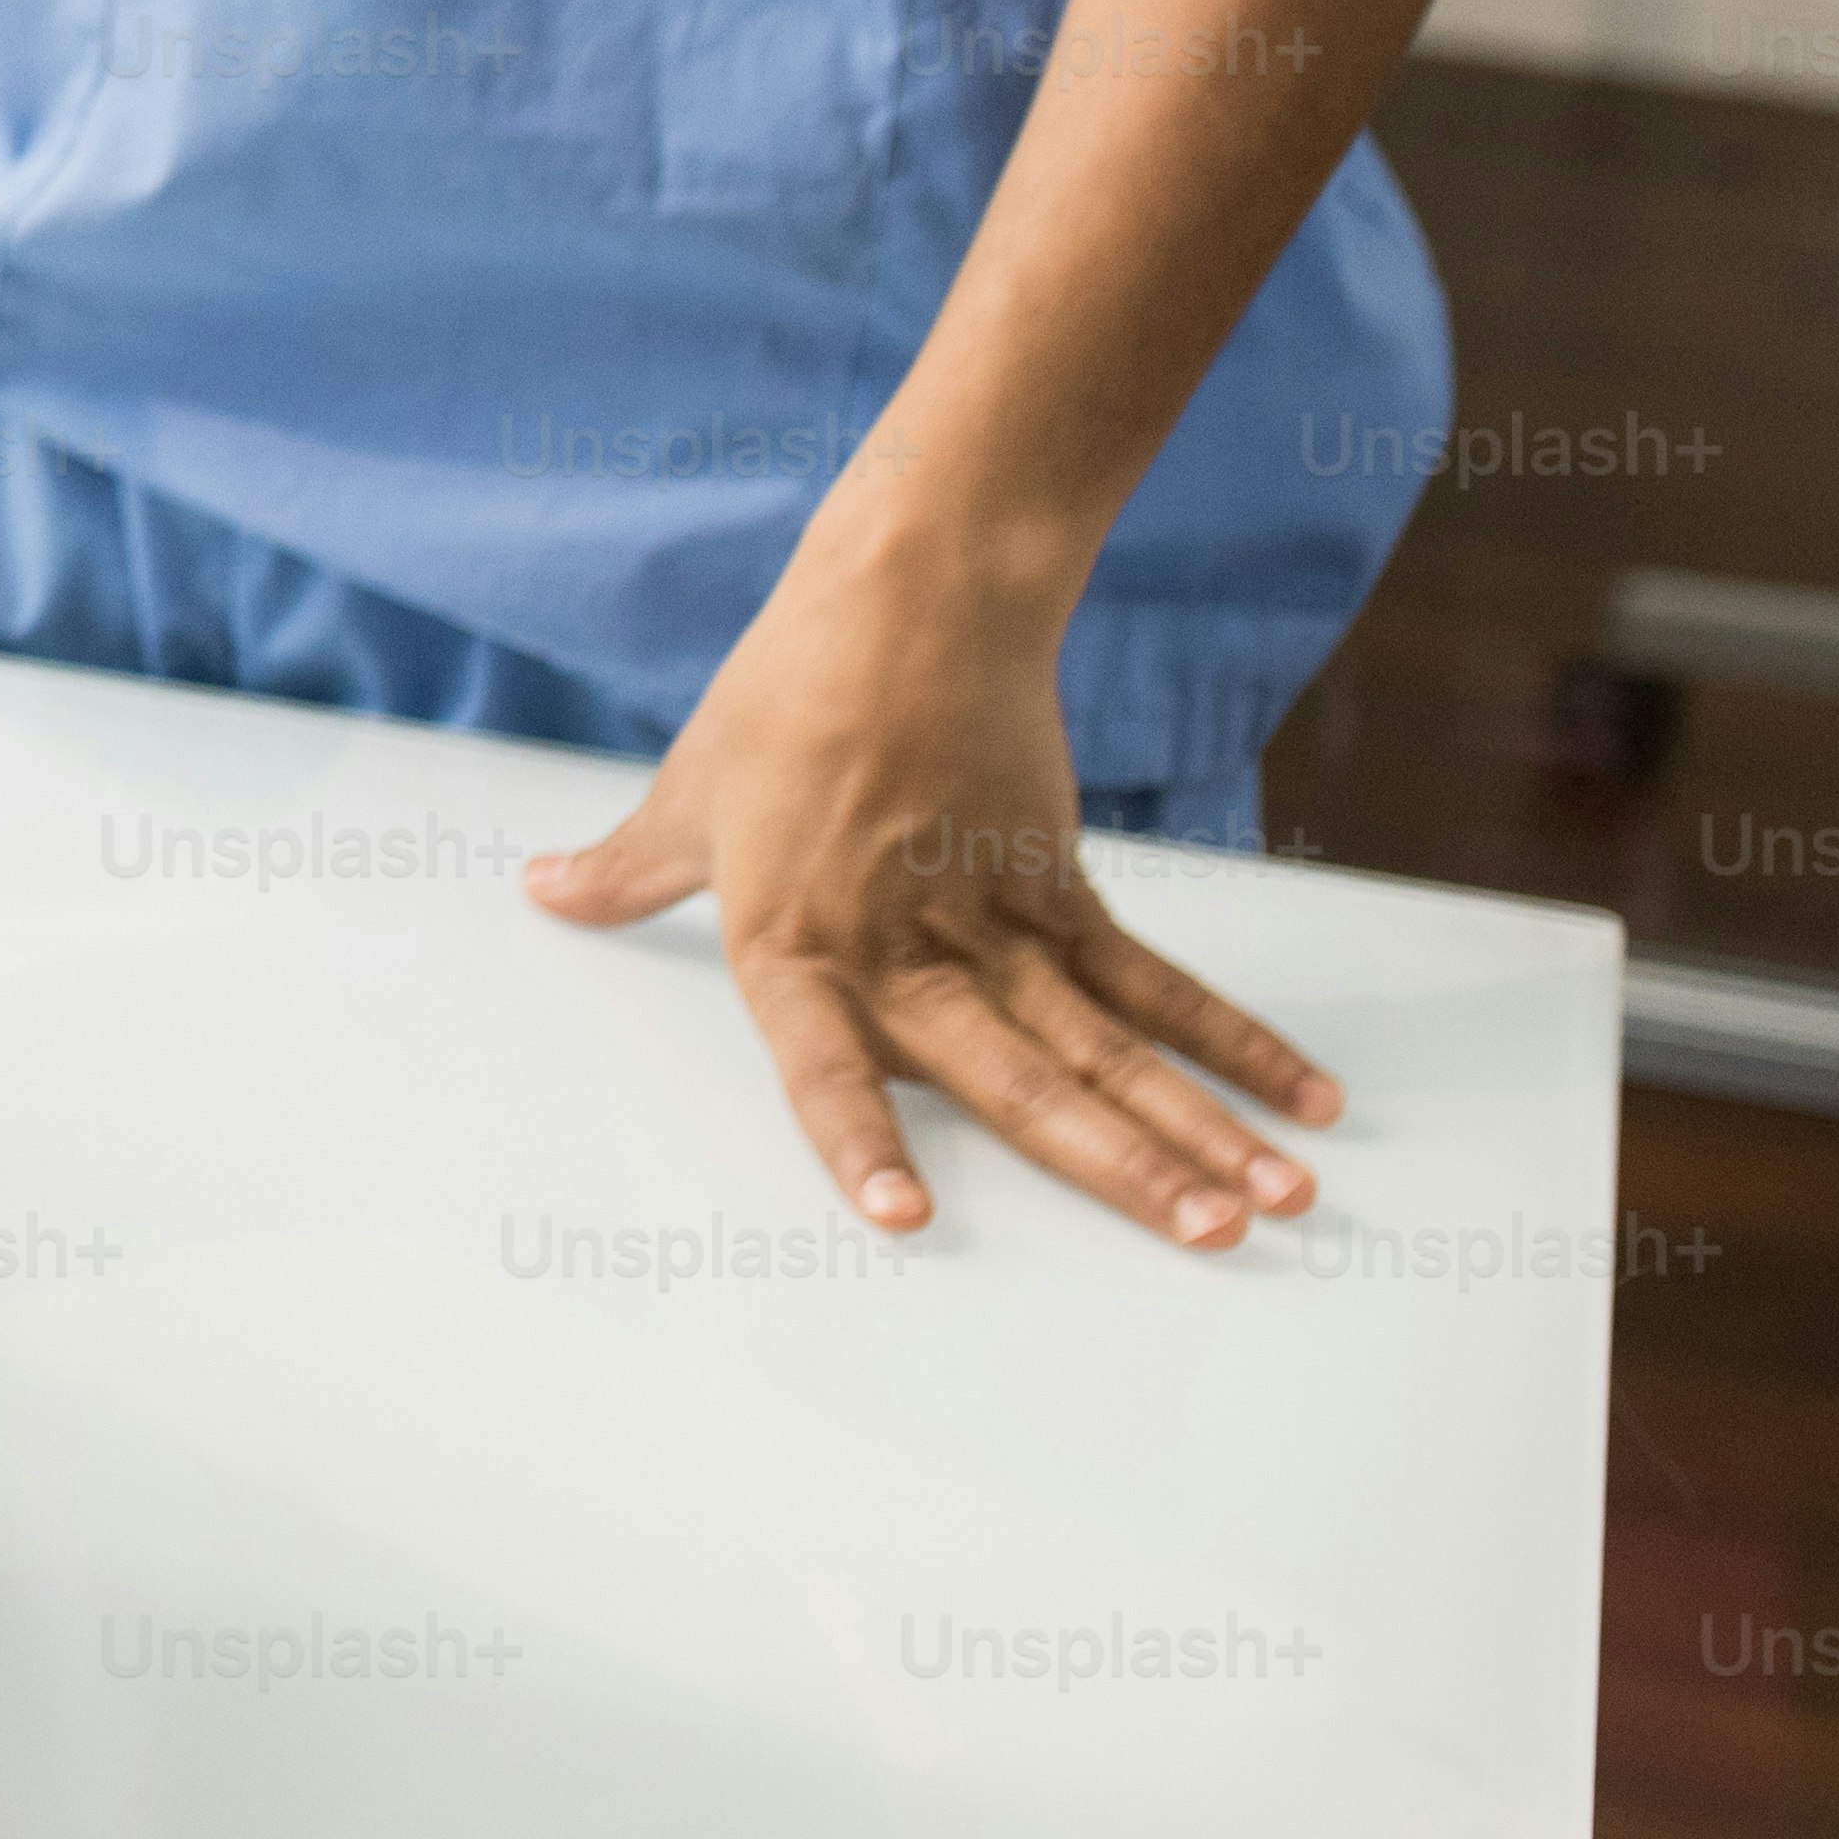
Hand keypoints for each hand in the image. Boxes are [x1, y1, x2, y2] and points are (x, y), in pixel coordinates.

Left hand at [520, 535, 1336, 1250]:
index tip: (902, 1220)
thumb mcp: (686, 793)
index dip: (858, 1139)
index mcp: (789, 943)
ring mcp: (993, 921)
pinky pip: (1152, 980)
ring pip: (1106, 1046)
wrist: (904, 595)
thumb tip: (540, 892)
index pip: (819, 1066)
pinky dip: (1230, 1040)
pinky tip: (1298, 1101)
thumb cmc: (781, 697)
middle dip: (1119, 1169)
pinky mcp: (1060, 885)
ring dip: (1197, 1129)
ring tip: (1276, 1204)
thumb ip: (624, 872)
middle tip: (1208, 1243)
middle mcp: (899, 948)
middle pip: (1017, 1077)